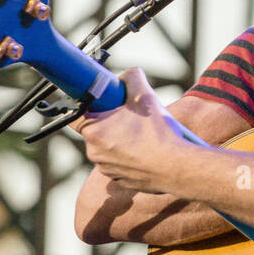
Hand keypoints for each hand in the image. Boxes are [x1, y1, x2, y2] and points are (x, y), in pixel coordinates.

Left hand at [74, 67, 195, 193]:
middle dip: (109, 121)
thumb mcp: (146, 97)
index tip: (101, 100)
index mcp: (94, 131)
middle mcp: (94, 152)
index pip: (75, 113)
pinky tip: (146, 151)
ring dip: (119, 139)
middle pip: (94, 129)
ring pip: (107, 147)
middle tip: (130, 116)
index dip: (87, 103)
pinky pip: (118, 163)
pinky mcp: (119, 180)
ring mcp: (106, 168)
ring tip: (143, 135)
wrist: (178, 168)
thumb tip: (128, 74)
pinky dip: (128, 156)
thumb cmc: (160, 135)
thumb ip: (133, 78)